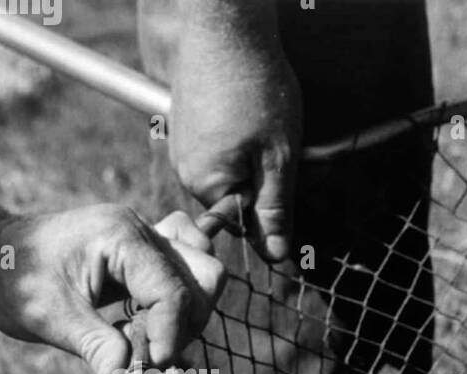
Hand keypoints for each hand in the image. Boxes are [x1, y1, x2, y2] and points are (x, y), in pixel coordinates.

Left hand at [0, 198, 224, 373]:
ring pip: (204, 271)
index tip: (155, 366)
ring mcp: (147, 237)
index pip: (173, 289)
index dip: (171, 333)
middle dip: (186, 321)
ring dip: (188, 311)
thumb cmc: (13, 279)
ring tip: (151, 336)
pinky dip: (183, 295)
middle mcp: (142, 230)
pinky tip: (152, 315)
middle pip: (205, 275)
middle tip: (152, 350)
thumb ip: (96, 347)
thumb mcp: (50, 317)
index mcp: (120, 236)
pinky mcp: (146, 251)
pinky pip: (188, 266)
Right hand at [168, 9, 301, 262]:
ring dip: (253, 162)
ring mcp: (184, 145)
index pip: (242, 227)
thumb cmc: (256, 87)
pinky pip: (220, 151)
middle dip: (261, 185)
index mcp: (205, 184)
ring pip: (230, 175)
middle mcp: (185, 169)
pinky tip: (249, 114)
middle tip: (277, 147)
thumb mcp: (279, 157)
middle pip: (235, 201)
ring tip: (262, 125)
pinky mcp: (189, 124)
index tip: (283, 183)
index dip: (269, 214)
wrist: (225, 26)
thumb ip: (275, 209)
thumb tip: (276, 255)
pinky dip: (240, 142)